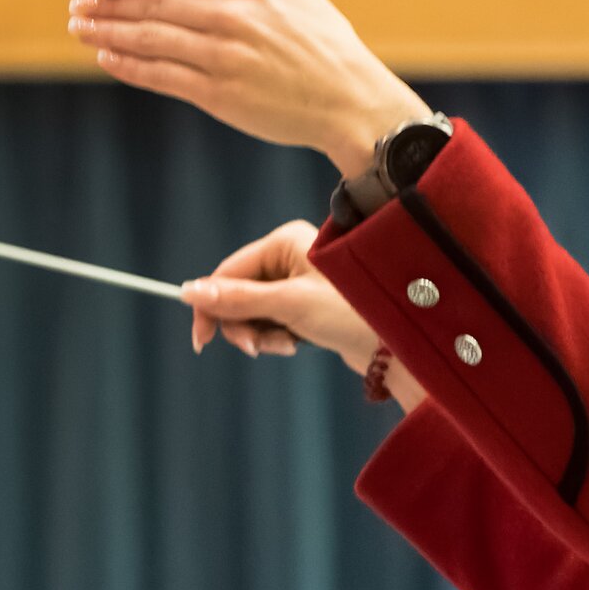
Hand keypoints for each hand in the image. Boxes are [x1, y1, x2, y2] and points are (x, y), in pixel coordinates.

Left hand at [68, 0, 431, 173]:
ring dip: (106, 33)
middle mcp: (231, 13)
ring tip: (79, 29)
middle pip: (149, 3)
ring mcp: (223, 55)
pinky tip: (107, 58)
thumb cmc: (320, 36)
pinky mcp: (220, 94)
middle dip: (105, 4)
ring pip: (148, 38)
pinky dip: (128, 67)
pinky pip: (161, 76)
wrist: (348, 98)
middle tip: (75, 7)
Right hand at [177, 217, 372, 370]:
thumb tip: (189, 292)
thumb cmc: (352, 312)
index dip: (210, 305)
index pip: (228, 271)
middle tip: (255, 348)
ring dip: (262, 335)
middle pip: (238, 293)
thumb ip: (237, 299)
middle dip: (243, 325)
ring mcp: (298, 282)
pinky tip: (296, 345)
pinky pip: (272, 322)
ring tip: (287, 345)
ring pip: (253, 312)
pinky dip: (276, 337)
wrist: (399, 344)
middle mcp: (290, 256)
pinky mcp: (306, 305)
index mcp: (284, 241)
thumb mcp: (289, 305)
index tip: (201, 340)